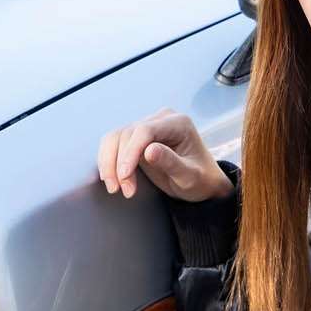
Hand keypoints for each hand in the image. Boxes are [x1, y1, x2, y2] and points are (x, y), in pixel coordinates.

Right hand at [97, 108, 233, 202]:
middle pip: (126, 133)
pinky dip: (108, 160)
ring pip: (115, 137)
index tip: (124, 176)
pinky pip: (114, 143)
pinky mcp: (136, 138)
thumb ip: (171, 163)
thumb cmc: (201, 179)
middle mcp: (160, 120)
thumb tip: (149, 151)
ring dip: (109, 163)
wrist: (202, 183)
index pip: (144, 131)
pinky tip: (111, 178)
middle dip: (119, 163)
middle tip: (124, 190)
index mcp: (177, 123)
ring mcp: (147, 126)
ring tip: (115, 187)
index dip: (130, 152)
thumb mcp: (190, 176)